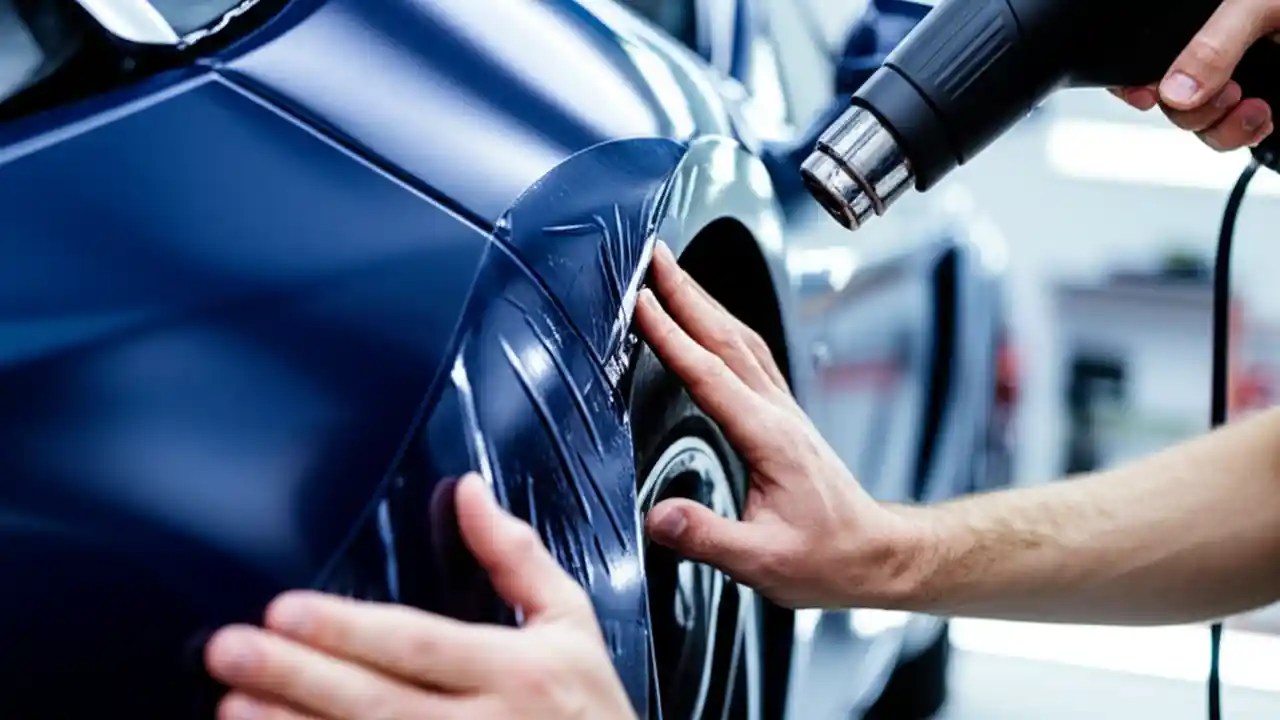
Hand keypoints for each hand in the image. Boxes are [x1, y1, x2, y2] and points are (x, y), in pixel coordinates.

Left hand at [204, 474, 635, 719]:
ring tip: (230, 708)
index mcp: (517, 670)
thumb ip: (517, 557)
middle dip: (299, 677)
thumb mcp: (570, 623)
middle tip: (228, 651)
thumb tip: (468, 490)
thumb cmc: (588, 708)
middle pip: (377, 702)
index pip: (419, 644)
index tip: (284, 609)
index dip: (349, 629)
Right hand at [635, 242, 927, 608]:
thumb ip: (707, 538)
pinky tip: (709, 322)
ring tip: (671, 273)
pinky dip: (721, 326)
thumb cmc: (825, 559)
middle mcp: (777, 413)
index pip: (709, 374)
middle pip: (725, 337)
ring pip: (739, 339)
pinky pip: (749, 355)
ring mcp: (783, 411)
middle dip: (686, 291)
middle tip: (652, 254)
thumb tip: (658, 518)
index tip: (640, 300)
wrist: (874, 556)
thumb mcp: (762, 562)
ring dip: (703, 301)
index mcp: (768, 438)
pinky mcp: (783, 417)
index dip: (670, 334)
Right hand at [1113, 0, 1277, 150]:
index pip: (1143, 50)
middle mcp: (1209, 47)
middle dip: (1192, 110)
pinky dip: (1242, 134)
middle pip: (1167, 97)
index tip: (1146, 97)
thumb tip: (1173, 91)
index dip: (1133, 79)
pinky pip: (1227, 132)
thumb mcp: (1255, 6)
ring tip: (1252, 108)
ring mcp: (1231, 76)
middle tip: (1227, 92)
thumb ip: (1213, 46)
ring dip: (1220, 128)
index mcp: (1200, 18)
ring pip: (1194, 121)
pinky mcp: (1254, 100)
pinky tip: (1262, 117)